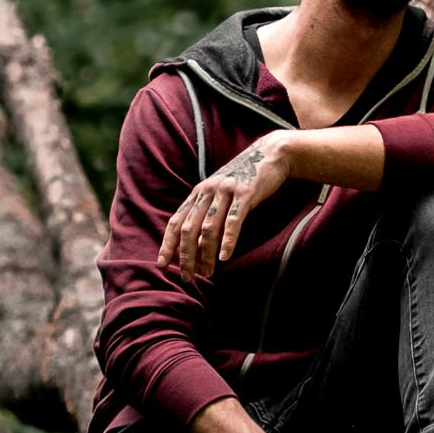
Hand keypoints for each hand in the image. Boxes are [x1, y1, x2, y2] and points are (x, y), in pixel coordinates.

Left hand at [159, 133, 296, 281]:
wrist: (270, 154)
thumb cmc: (246, 180)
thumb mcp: (222, 195)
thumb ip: (209, 216)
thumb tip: (197, 246)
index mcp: (199, 193)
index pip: (176, 221)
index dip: (168, 244)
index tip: (163, 264)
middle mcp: (207, 191)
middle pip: (188, 228)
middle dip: (185, 256)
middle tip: (187, 277)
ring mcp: (225, 191)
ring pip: (209, 228)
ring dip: (205, 254)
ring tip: (207, 273)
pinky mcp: (245, 194)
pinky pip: (233, 220)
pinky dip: (227, 240)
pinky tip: (224, 257)